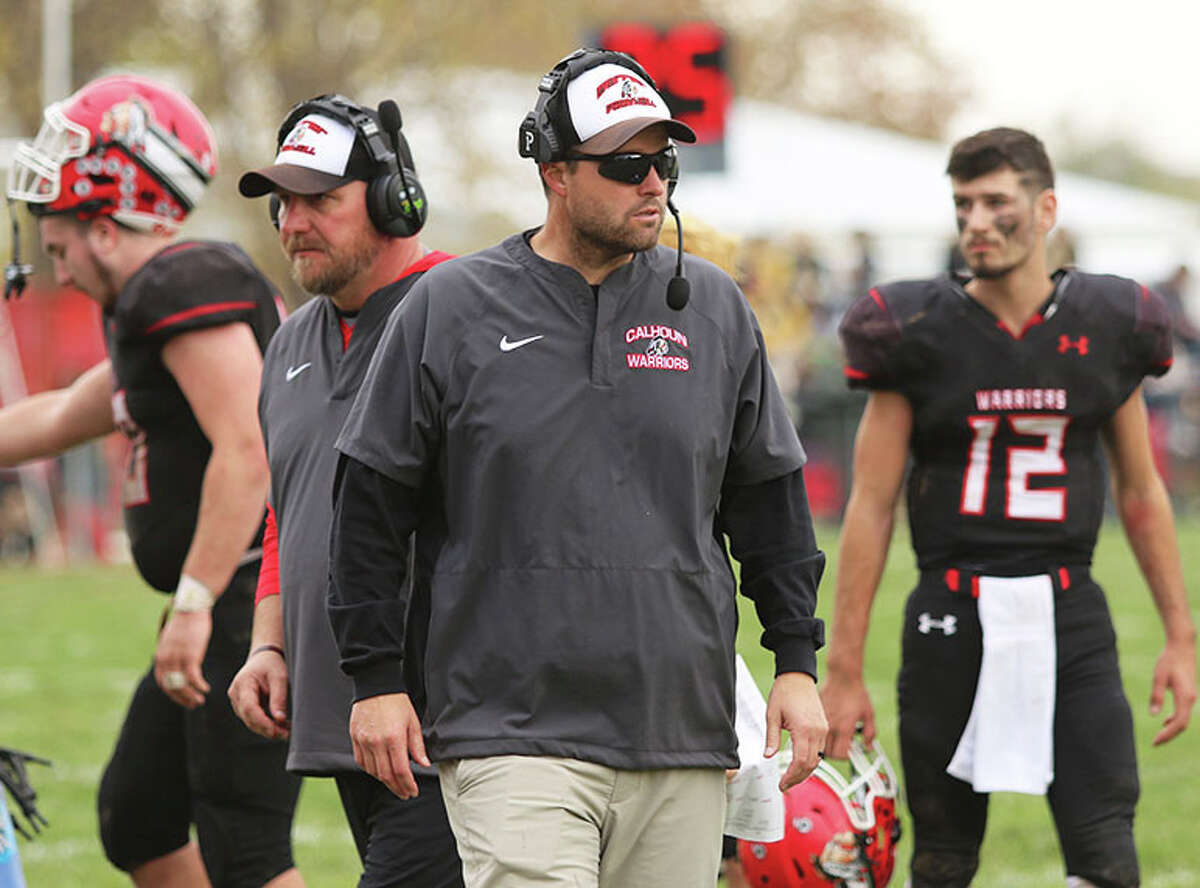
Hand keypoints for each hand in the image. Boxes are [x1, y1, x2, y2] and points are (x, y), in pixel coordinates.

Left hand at [154, 609, 211, 708]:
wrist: (191, 608)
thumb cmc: (186, 622)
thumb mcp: (172, 640)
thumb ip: (172, 653)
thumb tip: (176, 662)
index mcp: (160, 657)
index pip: (163, 683)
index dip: (172, 694)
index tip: (183, 699)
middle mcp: (165, 660)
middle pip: (171, 687)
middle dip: (181, 699)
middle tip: (193, 704)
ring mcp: (177, 658)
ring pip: (181, 685)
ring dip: (190, 696)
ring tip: (200, 701)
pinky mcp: (190, 655)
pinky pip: (193, 677)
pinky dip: (199, 686)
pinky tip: (206, 689)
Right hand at [229, 648, 290, 739]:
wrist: (263, 658)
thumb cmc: (271, 664)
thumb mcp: (279, 677)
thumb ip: (278, 698)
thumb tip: (279, 720)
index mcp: (242, 683)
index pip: (249, 708)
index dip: (262, 722)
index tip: (277, 731)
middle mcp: (235, 694)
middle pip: (249, 718)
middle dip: (267, 729)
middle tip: (286, 734)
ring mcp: (237, 702)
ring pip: (251, 722)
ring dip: (268, 729)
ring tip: (286, 731)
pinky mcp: (242, 707)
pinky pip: (253, 719)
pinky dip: (266, 725)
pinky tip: (280, 726)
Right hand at [350, 693, 428, 798]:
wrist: (376, 686)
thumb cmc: (397, 703)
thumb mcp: (413, 722)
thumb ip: (417, 746)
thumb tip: (424, 765)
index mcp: (394, 738)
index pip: (400, 771)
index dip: (407, 784)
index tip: (413, 791)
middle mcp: (377, 742)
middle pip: (385, 775)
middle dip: (397, 788)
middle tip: (405, 794)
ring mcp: (364, 741)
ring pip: (372, 771)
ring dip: (384, 781)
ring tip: (394, 783)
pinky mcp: (355, 738)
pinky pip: (361, 762)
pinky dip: (370, 770)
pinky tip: (379, 771)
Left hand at [765, 671, 827, 791]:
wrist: (798, 675)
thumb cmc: (784, 691)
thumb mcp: (772, 715)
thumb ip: (771, 737)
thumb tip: (768, 756)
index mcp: (804, 728)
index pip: (800, 761)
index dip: (791, 776)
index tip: (782, 783)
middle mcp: (817, 730)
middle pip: (811, 764)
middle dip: (798, 778)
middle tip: (785, 785)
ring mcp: (823, 728)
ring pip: (818, 759)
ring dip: (805, 771)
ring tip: (791, 778)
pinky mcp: (824, 726)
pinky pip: (820, 749)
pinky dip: (811, 760)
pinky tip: (800, 764)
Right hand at [818, 665, 875, 758]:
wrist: (843, 676)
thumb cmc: (856, 693)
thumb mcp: (869, 714)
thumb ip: (870, 734)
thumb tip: (868, 747)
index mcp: (844, 728)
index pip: (840, 755)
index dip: (846, 757)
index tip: (849, 752)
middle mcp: (831, 726)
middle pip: (827, 753)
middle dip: (834, 754)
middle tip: (841, 748)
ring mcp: (822, 720)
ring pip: (818, 743)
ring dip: (825, 746)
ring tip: (834, 740)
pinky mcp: (816, 714)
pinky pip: (815, 730)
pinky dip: (820, 733)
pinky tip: (828, 728)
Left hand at [1149, 636, 1196, 744]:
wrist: (1182, 648)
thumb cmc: (1168, 660)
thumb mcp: (1158, 677)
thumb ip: (1157, 696)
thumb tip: (1154, 715)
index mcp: (1185, 697)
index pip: (1178, 723)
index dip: (1168, 734)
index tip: (1155, 742)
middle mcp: (1191, 699)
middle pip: (1182, 724)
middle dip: (1169, 735)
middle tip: (1155, 743)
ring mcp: (1191, 697)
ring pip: (1184, 719)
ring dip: (1172, 728)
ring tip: (1159, 736)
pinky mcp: (1189, 693)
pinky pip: (1184, 712)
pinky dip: (1175, 719)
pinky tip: (1165, 721)